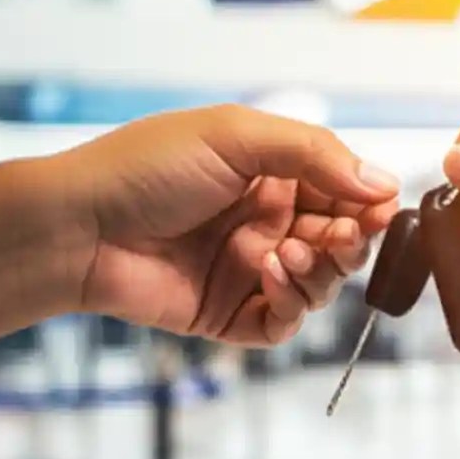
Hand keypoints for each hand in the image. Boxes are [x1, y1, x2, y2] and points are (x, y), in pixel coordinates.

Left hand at [49, 105, 399, 344]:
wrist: (78, 227)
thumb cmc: (144, 168)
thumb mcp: (237, 136)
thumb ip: (315, 154)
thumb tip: (381, 183)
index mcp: (272, 174)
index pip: (343, 191)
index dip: (367, 202)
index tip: (381, 208)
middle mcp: (267, 222)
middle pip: (341, 242)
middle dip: (351, 240)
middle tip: (343, 236)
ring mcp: (251, 270)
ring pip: (321, 284)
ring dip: (320, 270)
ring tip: (287, 253)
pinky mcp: (231, 314)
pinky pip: (284, 321)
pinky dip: (291, 303)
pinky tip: (269, 275)